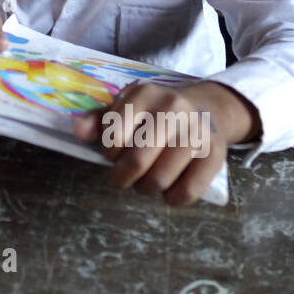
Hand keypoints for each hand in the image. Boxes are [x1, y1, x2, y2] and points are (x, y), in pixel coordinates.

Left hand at [72, 79, 256, 205]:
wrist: (209, 107)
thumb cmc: (157, 112)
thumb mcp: (126, 106)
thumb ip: (99, 120)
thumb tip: (77, 132)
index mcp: (145, 94)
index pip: (115, 135)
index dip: (109, 153)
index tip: (113, 154)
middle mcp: (173, 108)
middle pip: (137, 161)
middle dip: (122, 177)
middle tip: (123, 178)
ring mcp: (197, 131)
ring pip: (161, 179)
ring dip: (146, 188)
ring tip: (146, 181)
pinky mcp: (215, 154)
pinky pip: (188, 191)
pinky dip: (173, 199)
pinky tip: (168, 191)